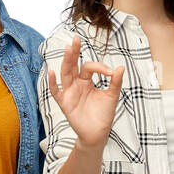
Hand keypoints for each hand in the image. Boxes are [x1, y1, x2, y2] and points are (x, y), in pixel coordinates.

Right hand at [47, 36, 123, 150]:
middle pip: (73, 65)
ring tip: (68, 48)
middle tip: (75, 39)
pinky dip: (53, 83)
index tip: (111, 73)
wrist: (98, 133)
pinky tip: (52, 72)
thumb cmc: (104, 115)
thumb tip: (121, 67)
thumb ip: (115, 82)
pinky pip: (56, 92)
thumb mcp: (112, 96)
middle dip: (74, 52)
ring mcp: (69, 93)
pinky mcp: (65, 103)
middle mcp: (76, 84)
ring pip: (65, 74)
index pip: (89, 67)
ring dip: (66, 62)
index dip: (100, 67)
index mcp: (86, 81)